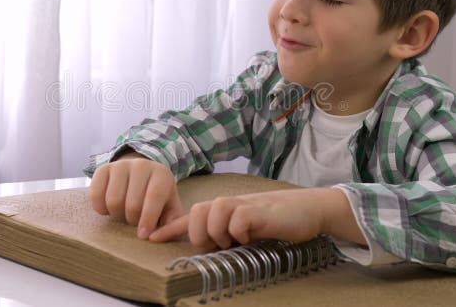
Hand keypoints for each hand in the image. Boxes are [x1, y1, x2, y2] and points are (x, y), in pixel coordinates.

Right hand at [89, 153, 183, 238]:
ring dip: (117, 215)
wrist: (141, 176)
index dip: (148, 218)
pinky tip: (109, 207)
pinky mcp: (103, 168)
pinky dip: (100, 208)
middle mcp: (141, 165)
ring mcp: (120, 165)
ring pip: (113, 201)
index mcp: (162, 174)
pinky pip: (95, 195)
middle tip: (134, 220)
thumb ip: (171, 224)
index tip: (142, 236)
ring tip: (123, 213)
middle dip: (132, 220)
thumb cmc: (157, 198)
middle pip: (132, 203)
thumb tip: (156, 237)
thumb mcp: (170, 208)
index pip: (154, 196)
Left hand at [148, 188, 343, 250]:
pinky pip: (237, 219)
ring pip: (213, 213)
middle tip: (220, 246)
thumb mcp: (244, 230)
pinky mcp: (259, 211)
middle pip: (196, 213)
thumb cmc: (274, 222)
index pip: (189, 218)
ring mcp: (242, 205)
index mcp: (222, 210)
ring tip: (235, 241)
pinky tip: (251, 236)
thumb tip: (205, 252)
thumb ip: (225, 236)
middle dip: (201, 234)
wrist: (307, 209)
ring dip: (220, 233)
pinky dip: (239, 231)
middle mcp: (228, 204)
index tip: (149, 238)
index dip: (168, 229)